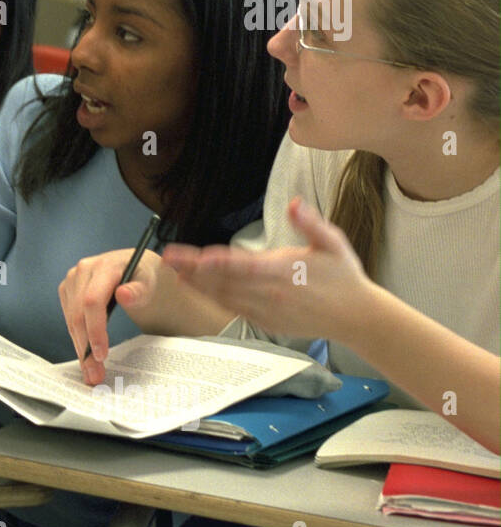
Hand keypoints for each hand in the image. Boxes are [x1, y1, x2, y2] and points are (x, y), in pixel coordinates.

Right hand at [59, 248, 162, 384]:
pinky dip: (78, 340)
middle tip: (95, 375)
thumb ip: (139, 290)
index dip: (94, 330)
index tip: (102, 355)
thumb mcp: (151, 282)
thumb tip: (123, 295)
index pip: (92, 301)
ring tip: (92, 372)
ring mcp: (73, 280)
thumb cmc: (145, 276)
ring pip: (71, 320)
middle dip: (86, 348)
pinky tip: (87, 356)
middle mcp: (83, 270)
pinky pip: (69, 320)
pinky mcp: (68, 291)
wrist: (137, 268)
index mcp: (104, 265)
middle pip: (78, 314)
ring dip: (80, 348)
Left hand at [161, 197, 373, 341]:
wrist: (357, 317)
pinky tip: (198, 288)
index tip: (198, 256)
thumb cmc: (345, 277)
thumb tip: (295, 203)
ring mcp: (267, 310)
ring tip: (175, 271)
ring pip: (225, 296)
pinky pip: (234, 309)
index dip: (219, 262)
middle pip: (226, 281)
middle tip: (168, 258)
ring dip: (198, 284)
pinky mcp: (266, 322)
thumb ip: (311, 223)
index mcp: (285, 271)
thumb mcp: (333, 243)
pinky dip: (213, 298)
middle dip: (194, 269)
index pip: (244, 265)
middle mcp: (271, 293)